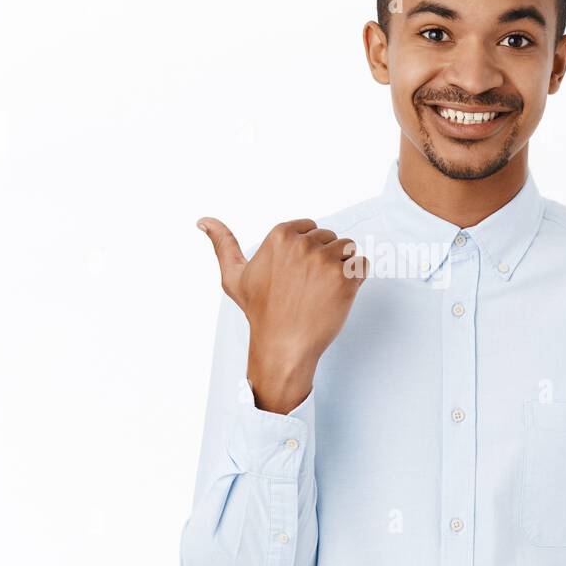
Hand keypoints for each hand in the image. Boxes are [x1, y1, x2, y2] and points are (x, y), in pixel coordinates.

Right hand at [198, 216, 368, 413]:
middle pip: (331, 238)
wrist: (283, 345)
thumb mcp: (234, 276)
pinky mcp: (345, 278)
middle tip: (308, 288)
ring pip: (348, 250)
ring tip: (323, 291)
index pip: (311, 228)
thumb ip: (222, 244)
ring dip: (341, 268)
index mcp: (280, 235)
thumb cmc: (261, 312)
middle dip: (324, 259)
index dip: (308, 251)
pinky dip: (356, 279)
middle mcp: (302, 244)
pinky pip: (362, 265)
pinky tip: (338, 295)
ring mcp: (324, 260)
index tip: (297, 274)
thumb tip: (203, 220)